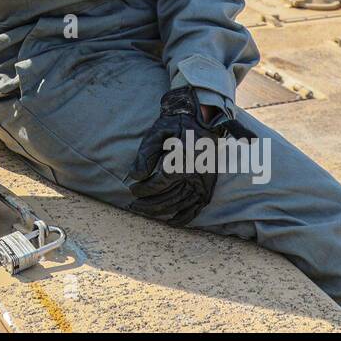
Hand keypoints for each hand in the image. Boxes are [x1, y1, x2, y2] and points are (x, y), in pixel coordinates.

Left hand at [126, 86, 250, 225]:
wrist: (201, 118)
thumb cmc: (176, 124)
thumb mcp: (157, 133)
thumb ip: (145, 154)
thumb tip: (135, 176)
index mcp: (183, 160)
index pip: (160, 183)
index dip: (144, 189)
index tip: (132, 190)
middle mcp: (195, 173)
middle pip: (169, 197)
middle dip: (148, 204)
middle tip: (133, 205)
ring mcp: (203, 181)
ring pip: (180, 203)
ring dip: (161, 211)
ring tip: (144, 211)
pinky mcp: (208, 184)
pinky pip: (197, 206)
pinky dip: (185, 217)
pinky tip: (171, 222)